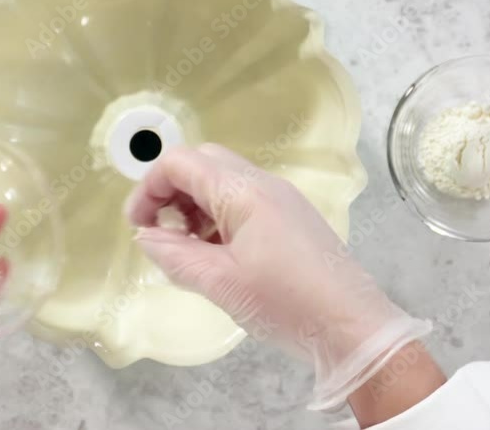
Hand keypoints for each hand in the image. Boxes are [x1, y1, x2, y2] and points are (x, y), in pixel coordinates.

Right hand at [125, 144, 436, 410]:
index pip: (180, 162)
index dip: (149, 188)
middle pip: (202, 163)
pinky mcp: (291, 218)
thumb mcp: (219, 283)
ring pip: (222, 181)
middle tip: (159, 232)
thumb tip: (145, 237)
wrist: (352, 326)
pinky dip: (217, 217)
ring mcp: (281, 199)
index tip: (138, 226)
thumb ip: (174, 256)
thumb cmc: (286, 303)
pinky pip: (243, 201)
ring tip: (186, 248)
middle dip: (171, 191)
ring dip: (194, 205)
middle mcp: (264, 184)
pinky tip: (215, 253)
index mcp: (244, 191)